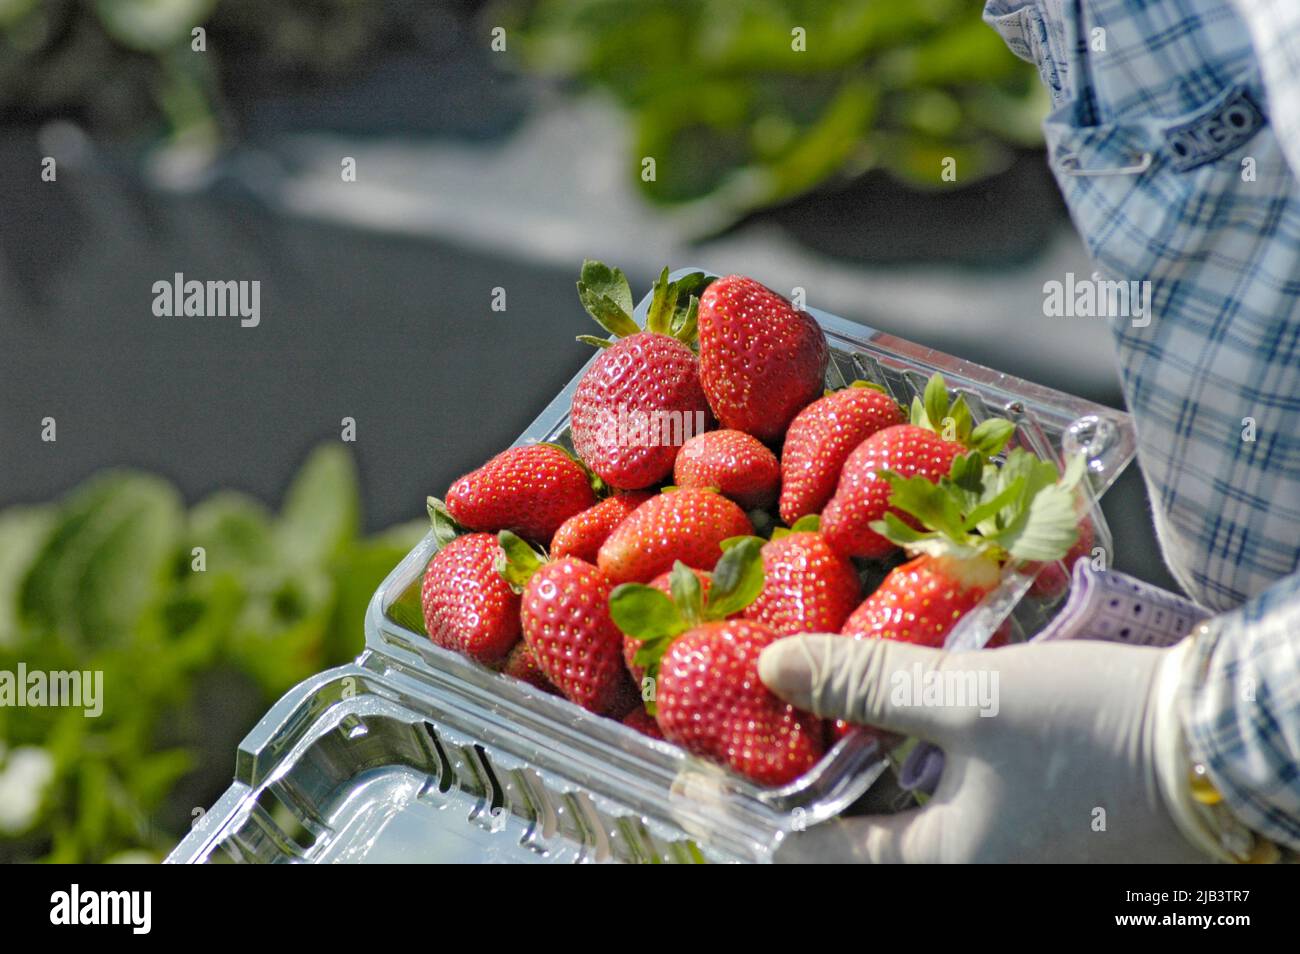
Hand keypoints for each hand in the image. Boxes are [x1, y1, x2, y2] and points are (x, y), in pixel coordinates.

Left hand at [758, 635, 1208, 862]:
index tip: (692, 769)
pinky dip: (886, 765)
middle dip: (781, 787)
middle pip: (837, 840)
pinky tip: (875, 718)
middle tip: (734, 732)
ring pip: (881, 820)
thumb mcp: (969, 698)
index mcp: (932, 869)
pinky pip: (924, 805)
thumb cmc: (1097, 730)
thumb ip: (865, 683)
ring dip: (833, 770)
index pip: (803, 851)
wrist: (1221, 748)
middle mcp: (955, 873)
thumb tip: (774, 666)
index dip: (740, 808)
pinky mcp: (1015, 827)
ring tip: (791, 715)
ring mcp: (988, 855)